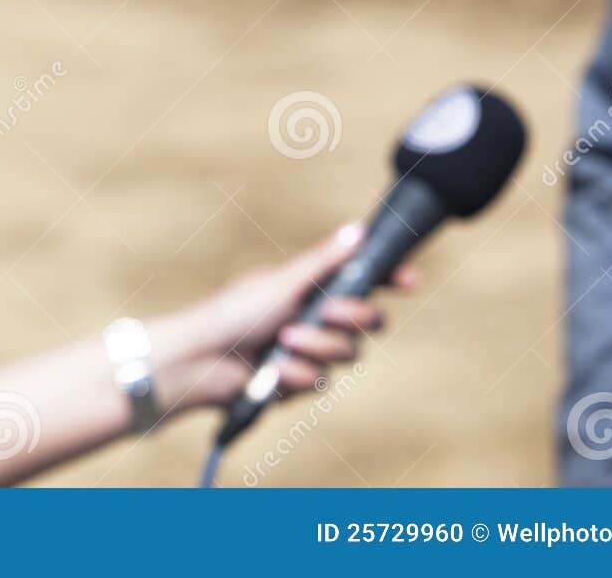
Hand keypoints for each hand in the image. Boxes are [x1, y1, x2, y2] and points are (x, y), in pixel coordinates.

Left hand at [146, 223, 416, 413]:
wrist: (201, 360)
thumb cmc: (233, 312)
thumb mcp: (282, 283)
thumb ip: (324, 262)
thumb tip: (358, 229)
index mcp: (312, 287)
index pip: (363, 280)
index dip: (391, 280)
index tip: (410, 280)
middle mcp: (316, 316)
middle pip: (368, 321)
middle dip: (352, 317)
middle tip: (329, 312)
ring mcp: (310, 349)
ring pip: (348, 354)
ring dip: (316, 347)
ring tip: (282, 342)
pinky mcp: (299, 380)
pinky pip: (322, 381)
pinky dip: (297, 374)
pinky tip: (272, 371)